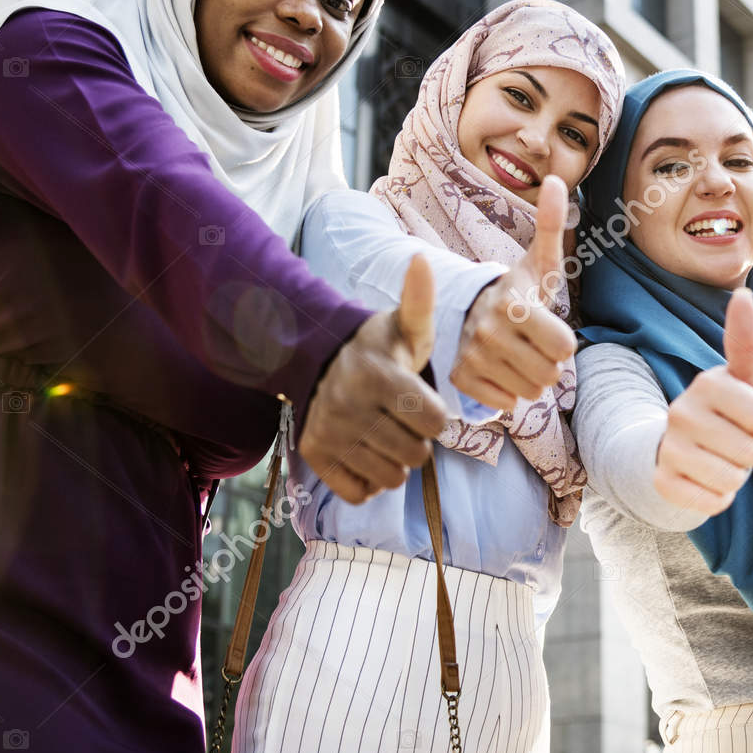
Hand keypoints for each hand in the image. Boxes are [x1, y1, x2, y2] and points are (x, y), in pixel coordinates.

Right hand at [298, 254, 450, 503]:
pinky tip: (365, 453)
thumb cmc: (380, 349)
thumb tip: (421, 259)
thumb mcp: (404, 326)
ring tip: (384, 435)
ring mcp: (329, 434)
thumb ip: (420, 301)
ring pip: (391, 479)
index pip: (436, 423)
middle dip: (417, 440)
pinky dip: (368, 481)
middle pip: (417, 455)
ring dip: (396, 463)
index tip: (420, 401)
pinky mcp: (315, 458)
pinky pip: (361, 494)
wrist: (322, 364)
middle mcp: (349, 407)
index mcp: (378, 376)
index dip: (435, 416)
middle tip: (400, 419)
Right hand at [452, 175, 576, 411]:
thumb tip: (557, 181)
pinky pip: (504, 404)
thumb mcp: (536, 263)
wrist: (465, 312)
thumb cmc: (514, 292)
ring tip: (514, 356)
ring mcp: (472, 357)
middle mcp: (488, 331)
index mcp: (512, 303)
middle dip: (546, 363)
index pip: (565, 347)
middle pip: (550, 375)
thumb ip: (551, 225)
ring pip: (529, 393)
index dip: (562, 341)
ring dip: (528, 380)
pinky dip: (506, 394)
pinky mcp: (460, 379)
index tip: (545, 327)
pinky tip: (498, 371)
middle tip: (529, 343)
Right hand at [652, 288, 752, 516]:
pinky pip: (711, 502)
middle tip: (732, 442)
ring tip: (720, 459)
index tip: (751, 419)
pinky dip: (717, 498)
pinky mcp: (662, 481)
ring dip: (735, 476)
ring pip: (732, 480)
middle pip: (751, 454)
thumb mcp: (742, 377)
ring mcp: (669, 447)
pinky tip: (705, 480)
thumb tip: (742, 293)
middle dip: (751, 454)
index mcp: (707, 383)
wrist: (680, 447)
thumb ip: (744, 339)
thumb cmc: (726, 410)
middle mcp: (681, 411)